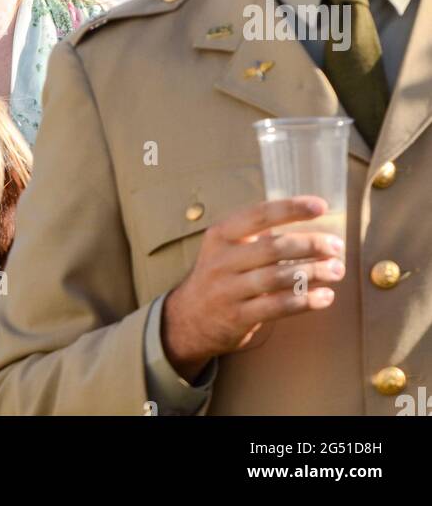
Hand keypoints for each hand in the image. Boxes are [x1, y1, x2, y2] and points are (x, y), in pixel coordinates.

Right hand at [161, 197, 344, 382]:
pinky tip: (325, 296)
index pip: (259, 215)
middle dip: (310, 245)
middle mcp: (222, 259)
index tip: (320, 206)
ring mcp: (228, 289)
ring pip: (278, 277)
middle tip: (336, 246)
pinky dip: (305, 301)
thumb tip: (306, 222)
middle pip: (273, 247)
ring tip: (336, 270)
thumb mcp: (226, 248)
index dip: (290, 208)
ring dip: (313, 272)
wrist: (189, 318)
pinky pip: (278, 307)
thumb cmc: (219, 275)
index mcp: (221, 234)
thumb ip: (256, 236)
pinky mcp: (238, 316)